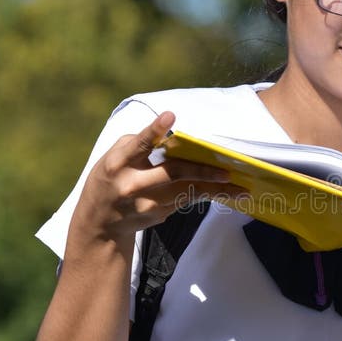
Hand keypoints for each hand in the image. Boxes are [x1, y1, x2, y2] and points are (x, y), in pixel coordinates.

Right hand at [71, 111, 247, 244]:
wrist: (100, 224)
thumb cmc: (109, 179)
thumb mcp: (113, 158)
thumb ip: (137, 145)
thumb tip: (171, 138)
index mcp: (118, 164)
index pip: (138, 145)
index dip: (154, 130)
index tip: (170, 116)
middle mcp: (133, 184)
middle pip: (171, 173)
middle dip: (201, 172)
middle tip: (226, 172)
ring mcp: (147, 203)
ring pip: (187, 192)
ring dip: (216, 191)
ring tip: (241, 190)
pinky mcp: (159, 214)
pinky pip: (186, 199)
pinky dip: (206, 194)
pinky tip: (227, 193)